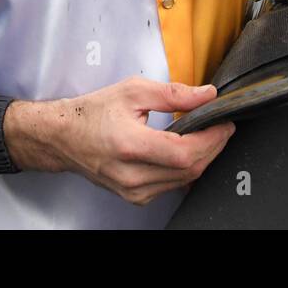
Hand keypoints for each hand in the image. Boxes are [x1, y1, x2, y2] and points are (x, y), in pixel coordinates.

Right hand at [4, 78, 234, 205]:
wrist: (63, 137)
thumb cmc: (92, 113)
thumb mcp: (132, 91)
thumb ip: (173, 93)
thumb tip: (206, 95)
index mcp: (130, 145)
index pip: (185, 152)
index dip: (212, 139)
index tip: (225, 122)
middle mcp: (132, 174)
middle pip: (190, 169)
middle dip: (213, 147)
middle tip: (222, 126)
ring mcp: (134, 190)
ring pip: (184, 180)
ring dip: (202, 158)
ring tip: (207, 135)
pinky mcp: (136, 196)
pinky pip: (172, 186)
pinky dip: (186, 168)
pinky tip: (187, 151)